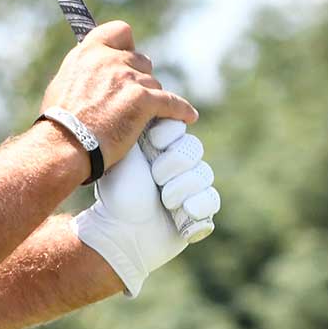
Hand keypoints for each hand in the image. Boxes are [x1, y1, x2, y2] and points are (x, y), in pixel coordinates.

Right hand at [41, 21, 197, 167]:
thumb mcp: (62, 84)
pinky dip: (180, 110)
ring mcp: (129, 79)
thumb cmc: (58, 123)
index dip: (127, 46)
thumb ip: (83, 71)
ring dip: (149, 98)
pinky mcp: (144, 100)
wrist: (64, 145)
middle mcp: (111, 60)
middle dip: (138, 78)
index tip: (126, 58)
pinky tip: (188, 116)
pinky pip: (171, 103)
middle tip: (129, 99)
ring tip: (138, 119)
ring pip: (154, 84)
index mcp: (89, 52)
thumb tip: (93, 73)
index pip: (121, 32)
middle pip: (141, 61)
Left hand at [72, 119, 220, 295]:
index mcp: (158, 151)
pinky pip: (211, 200)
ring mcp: (188, 189)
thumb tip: (145, 97)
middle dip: (173, 163)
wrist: (116, 232)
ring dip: (181, 187)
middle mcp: (176, 168)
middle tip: (155, 177)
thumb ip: (137, 128)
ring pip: (203, 174)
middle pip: (193, 149)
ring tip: (163, 200)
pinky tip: (180, 212)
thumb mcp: (124, 156)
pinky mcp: (197, 212)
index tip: (152, 140)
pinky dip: (196, 206)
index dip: (169, 135)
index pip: (179, 130)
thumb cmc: (116, 195)